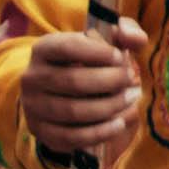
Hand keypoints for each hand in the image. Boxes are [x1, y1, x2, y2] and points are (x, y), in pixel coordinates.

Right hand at [19, 22, 147, 160]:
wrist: (65, 93)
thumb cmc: (91, 62)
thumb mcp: (106, 42)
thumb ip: (125, 32)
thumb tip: (137, 39)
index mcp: (43, 49)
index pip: (67, 47)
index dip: (98, 53)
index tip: (121, 57)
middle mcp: (32, 77)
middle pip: (73, 81)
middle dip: (110, 81)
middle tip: (132, 80)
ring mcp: (33, 107)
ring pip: (74, 111)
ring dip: (109, 106)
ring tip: (131, 99)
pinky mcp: (40, 131)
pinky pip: (72, 136)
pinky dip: (100, 132)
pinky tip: (119, 123)